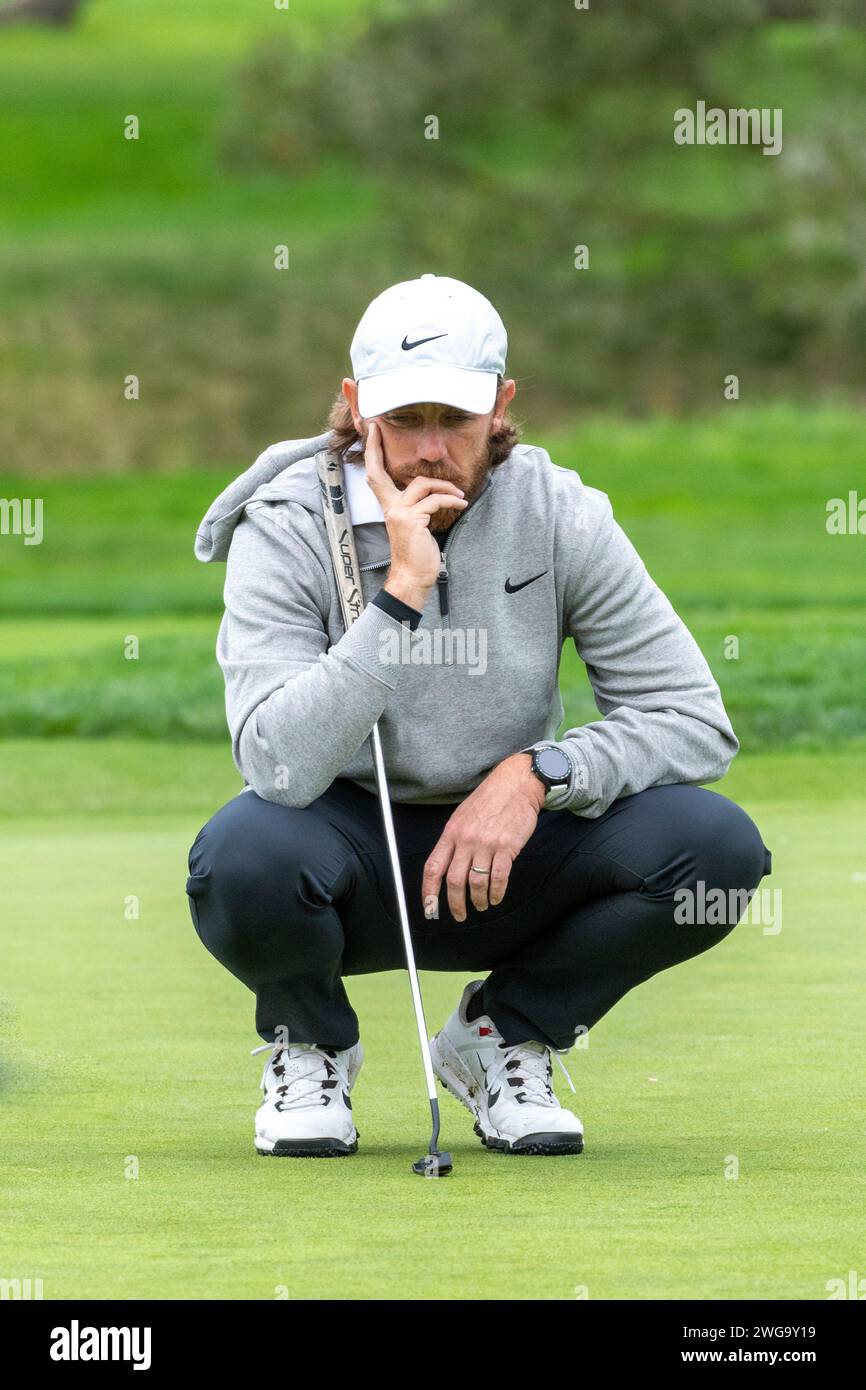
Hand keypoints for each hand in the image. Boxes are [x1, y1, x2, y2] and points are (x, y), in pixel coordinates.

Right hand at [362, 420, 467, 600]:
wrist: (412, 578)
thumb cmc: (416, 554)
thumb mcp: (414, 526)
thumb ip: (417, 507)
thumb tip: (432, 491)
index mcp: (389, 507)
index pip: (375, 476)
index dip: (372, 453)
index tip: (371, 431)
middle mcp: (390, 507)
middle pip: (379, 472)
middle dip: (376, 447)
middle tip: (378, 427)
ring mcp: (400, 513)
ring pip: (423, 485)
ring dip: (446, 486)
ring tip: (460, 495)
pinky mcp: (413, 520)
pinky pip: (436, 501)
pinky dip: (452, 500)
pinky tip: (462, 504)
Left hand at [421, 754, 545, 922]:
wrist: (515, 784)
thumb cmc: (489, 800)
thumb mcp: (462, 816)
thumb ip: (454, 840)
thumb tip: (446, 867)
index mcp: (451, 833)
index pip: (433, 867)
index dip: (429, 891)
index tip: (430, 908)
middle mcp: (466, 840)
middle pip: (454, 880)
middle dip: (455, 904)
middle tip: (460, 914)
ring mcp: (486, 844)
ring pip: (477, 882)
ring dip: (478, 900)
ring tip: (481, 905)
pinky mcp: (507, 847)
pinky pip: (499, 877)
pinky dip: (496, 892)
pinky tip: (496, 897)